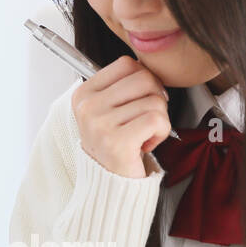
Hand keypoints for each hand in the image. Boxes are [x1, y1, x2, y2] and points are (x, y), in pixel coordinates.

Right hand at [71, 55, 171, 177]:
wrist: (110, 183)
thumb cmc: (116, 143)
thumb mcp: (109, 108)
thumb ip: (123, 84)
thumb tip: (148, 64)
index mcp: (84, 93)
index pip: (126, 64)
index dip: (144, 79)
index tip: (140, 99)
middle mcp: (88, 107)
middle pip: (143, 78)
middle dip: (155, 98)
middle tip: (145, 118)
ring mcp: (100, 124)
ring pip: (154, 101)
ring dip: (159, 120)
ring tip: (143, 134)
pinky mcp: (117, 141)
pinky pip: (157, 119)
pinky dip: (161, 133)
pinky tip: (146, 143)